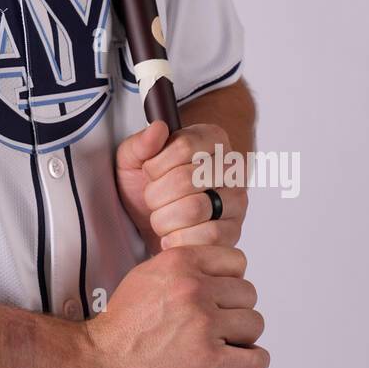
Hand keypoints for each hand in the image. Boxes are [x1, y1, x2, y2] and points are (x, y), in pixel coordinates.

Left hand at [114, 120, 248, 254]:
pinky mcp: (234, 231)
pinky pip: (206, 236)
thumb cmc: (145, 185)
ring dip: (165, 219)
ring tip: (162, 216)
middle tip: (153, 199)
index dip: (156, 165)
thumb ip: (141, 143)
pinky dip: (179, 239)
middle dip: (156, 195)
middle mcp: (230, 167)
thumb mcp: (131, 159)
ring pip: (195, 209)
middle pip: (186, 179)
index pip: (184, 147)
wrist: (147, 220)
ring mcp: (236, 200)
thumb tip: (158, 128)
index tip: (149, 173)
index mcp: (211, 139)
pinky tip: (172, 234)